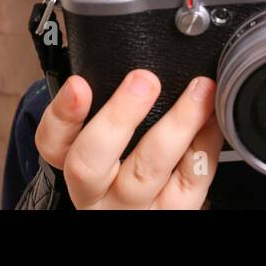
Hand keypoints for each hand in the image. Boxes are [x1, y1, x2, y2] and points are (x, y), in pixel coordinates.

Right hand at [35, 70, 222, 209]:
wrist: (150, 213)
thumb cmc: (129, 168)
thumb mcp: (110, 139)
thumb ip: (110, 101)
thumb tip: (126, 53)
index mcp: (77, 166)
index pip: (52, 144)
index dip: (62, 115)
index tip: (79, 84)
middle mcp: (98, 194)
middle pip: (90, 162)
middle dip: (119, 117)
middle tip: (144, 80)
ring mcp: (136, 208)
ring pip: (149, 170)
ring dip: (178, 124)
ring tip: (199, 90)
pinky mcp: (175, 213)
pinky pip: (192, 180)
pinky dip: (206, 143)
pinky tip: (213, 117)